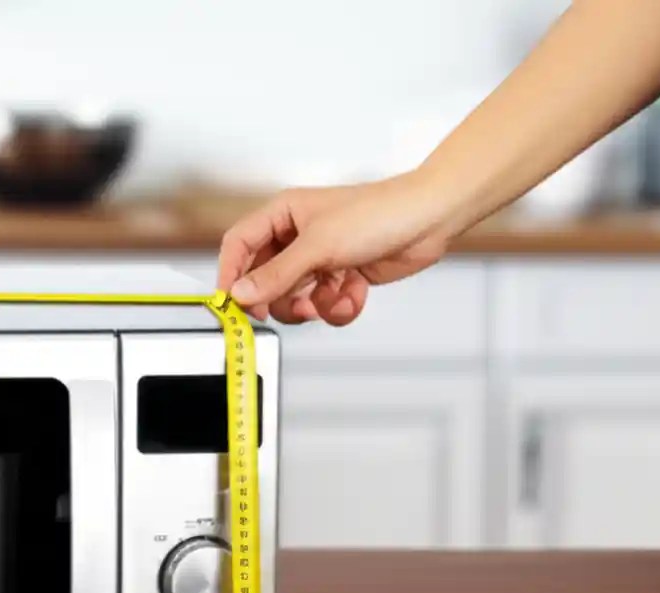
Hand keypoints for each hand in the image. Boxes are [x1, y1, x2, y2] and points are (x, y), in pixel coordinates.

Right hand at [216, 170, 453, 324]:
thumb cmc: (378, 214)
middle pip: (264, 279)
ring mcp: (319, 258)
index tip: (231, 303)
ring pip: (294, 297)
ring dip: (313, 305)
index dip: (231, 274)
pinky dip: (339, 305)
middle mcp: (297, 236)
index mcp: (283, 214)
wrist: (429, 220)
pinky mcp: (340, 276)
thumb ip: (276, 274)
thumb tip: (241, 293)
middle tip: (283, 311)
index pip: (239, 245)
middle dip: (278, 299)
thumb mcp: (319, 246)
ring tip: (331, 298)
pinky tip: (356, 290)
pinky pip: (323, 304)